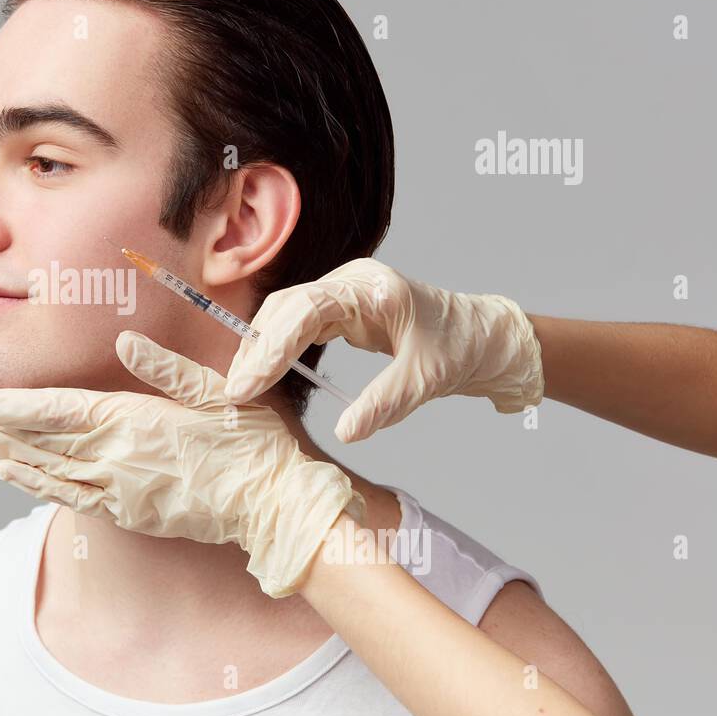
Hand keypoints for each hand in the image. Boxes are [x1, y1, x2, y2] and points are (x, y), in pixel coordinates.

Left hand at [0, 330, 364, 597]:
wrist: (275, 506)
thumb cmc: (252, 443)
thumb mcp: (218, 392)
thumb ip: (168, 370)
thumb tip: (128, 344)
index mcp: (135, 423)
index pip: (55, 413)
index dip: (8, 408)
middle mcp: (119, 460)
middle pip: (43, 443)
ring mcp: (122, 492)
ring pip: (50, 472)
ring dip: (8, 456)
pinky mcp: (131, 514)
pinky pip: (71, 498)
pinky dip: (37, 485)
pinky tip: (15, 475)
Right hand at [223, 257, 544, 442]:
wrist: (480, 336)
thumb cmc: (459, 348)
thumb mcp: (426, 380)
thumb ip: (384, 403)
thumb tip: (345, 432)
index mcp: (372, 290)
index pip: (306, 311)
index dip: (272, 347)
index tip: (248, 384)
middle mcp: (351, 283)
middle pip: (286, 308)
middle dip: (257, 350)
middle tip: (236, 392)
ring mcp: (344, 293)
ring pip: (286, 313)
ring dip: (263, 347)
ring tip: (244, 386)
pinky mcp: (342, 308)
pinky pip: (298, 322)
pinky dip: (278, 345)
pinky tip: (265, 371)